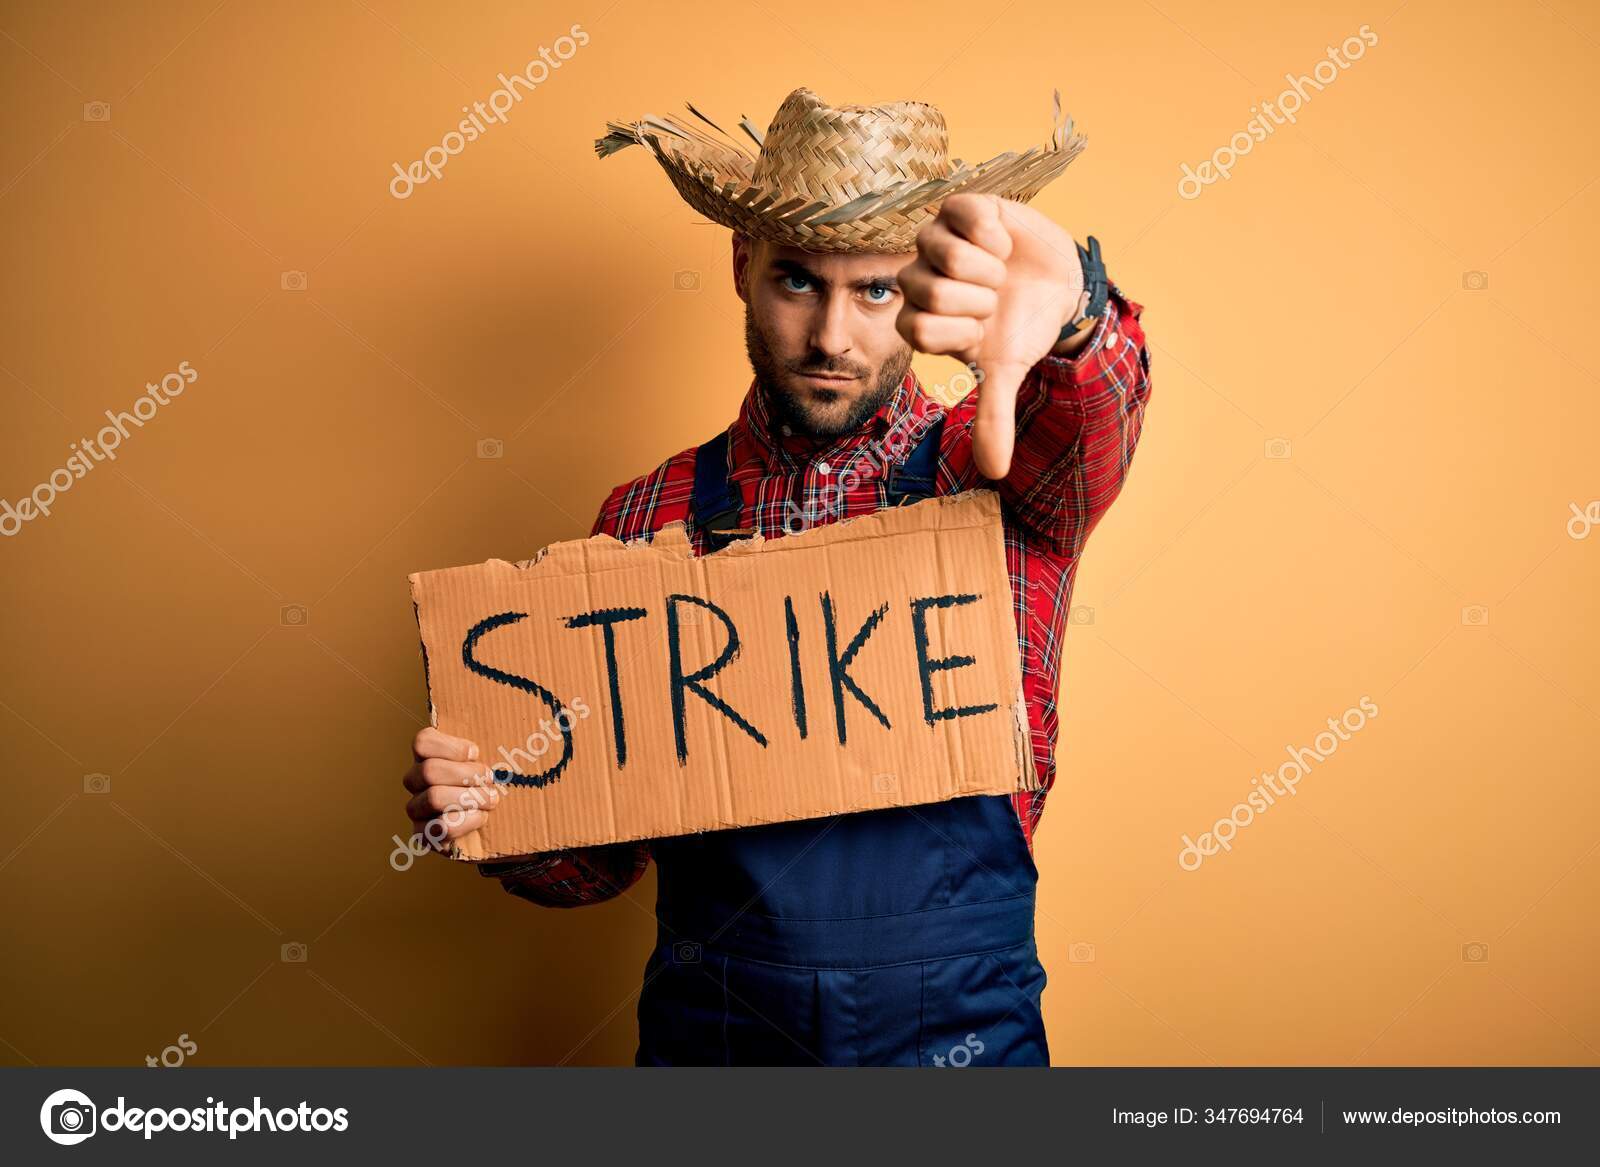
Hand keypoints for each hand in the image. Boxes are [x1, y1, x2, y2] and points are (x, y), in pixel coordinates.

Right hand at [402, 727, 499, 852]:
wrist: (504, 827)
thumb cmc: (499, 784)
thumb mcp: (500, 757)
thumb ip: (501, 736)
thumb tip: (539, 705)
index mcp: (429, 756)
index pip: (422, 742)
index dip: (451, 747)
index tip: (476, 752)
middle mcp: (416, 781)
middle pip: (430, 770)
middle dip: (467, 774)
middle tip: (490, 779)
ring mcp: (417, 809)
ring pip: (433, 797)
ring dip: (469, 797)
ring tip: (491, 799)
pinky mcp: (424, 836)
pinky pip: (439, 827)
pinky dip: (465, 821)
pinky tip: (481, 817)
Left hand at [896, 192, 1083, 478]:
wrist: (1055, 286)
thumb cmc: (1020, 327)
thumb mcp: (1006, 370)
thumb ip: (993, 416)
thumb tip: (997, 472)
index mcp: (920, 320)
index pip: (916, 329)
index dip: (960, 330)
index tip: (983, 330)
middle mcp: (920, 278)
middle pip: (927, 291)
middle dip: (976, 300)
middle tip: (994, 299)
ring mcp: (937, 241)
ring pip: (943, 251)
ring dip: (986, 267)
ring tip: (1000, 271)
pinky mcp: (961, 208)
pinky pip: (963, 213)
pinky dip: (994, 233)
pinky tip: (1004, 243)